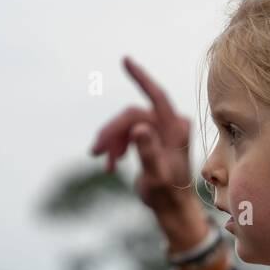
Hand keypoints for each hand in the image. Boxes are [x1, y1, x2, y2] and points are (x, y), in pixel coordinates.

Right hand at [89, 56, 208, 246]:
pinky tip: (109, 165)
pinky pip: (128, 134)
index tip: (125, 60)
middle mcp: (171, 126)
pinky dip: (116, 147)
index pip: (157, 96)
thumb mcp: (156, 177)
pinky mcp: (153, 138)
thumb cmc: (167, 196)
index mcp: (176, 130)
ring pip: (127, 125)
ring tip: (103, 162)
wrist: (173, 210)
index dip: (141, 77)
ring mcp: (162, 131)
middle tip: (94, 152)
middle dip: (112, 132)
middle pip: (132, 116)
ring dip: (111, 142)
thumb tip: (139, 129)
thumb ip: (148, 152)